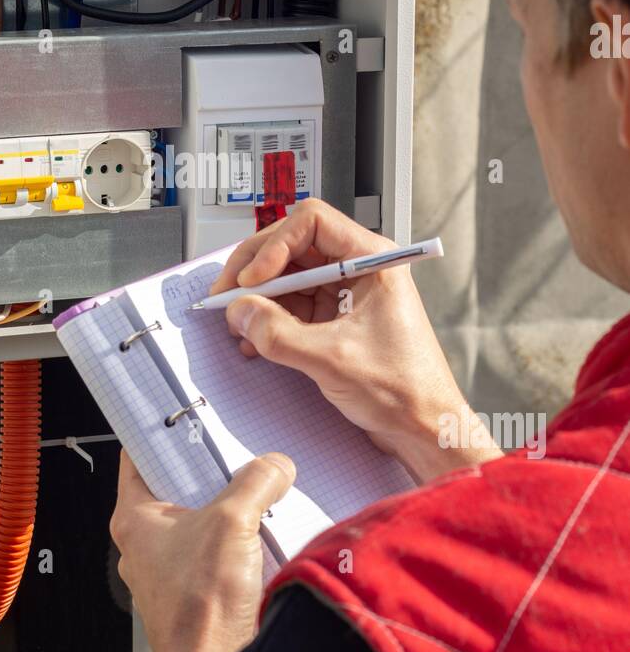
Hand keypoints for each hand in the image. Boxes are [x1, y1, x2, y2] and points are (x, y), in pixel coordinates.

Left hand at [111, 449, 295, 651]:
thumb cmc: (201, 608)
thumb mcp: (232, 521)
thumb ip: (256, 481)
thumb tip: (274, 464)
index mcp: (134, 517)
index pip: (139, 455)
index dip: (163, 431)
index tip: (190, 414)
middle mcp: (144, 542)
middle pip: (175, 486)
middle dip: (208, 471)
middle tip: (238, 454)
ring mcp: (167, 568)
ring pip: (197, 520)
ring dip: (227, 507)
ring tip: (256, 494)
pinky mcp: (192, 590)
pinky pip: (212, 550)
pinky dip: (235, 539)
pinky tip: (261, 534)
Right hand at [211, 199, 500, 481]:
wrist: (424, 428)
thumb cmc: (405, 390)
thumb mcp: (333, 360)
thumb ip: (278, 334)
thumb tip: (240, 313)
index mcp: (372, 260)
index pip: (311, 223)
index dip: (273, 246)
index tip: (251, 280)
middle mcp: (358, 269)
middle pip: (293, 246)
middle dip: (257, 271)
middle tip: (227, 294)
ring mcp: (345, 293)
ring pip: (289, 277)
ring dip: (259, 299)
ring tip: (237, 323)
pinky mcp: (335, 318)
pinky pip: (292, 305)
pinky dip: (269, 319)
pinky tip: (253, 339)